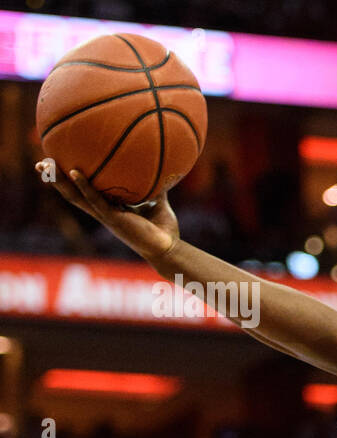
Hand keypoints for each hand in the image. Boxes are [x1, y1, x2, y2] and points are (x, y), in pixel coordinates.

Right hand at [35, 159, 179, 264]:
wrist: (169, 248)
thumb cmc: (163, 228)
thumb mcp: (157, 201)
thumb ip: (155, 186)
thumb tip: (162, 166)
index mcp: (108, 208)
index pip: (82, 193)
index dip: (68, 181)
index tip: (56, 165)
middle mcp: (102, 212)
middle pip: (71, 194)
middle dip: (54, 180)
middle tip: (39, 163)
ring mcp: (105, 216)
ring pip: (75, 197)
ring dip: (59, 181)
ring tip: (45, 165)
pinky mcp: (113, 219)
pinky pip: (94, 200)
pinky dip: (83, 186)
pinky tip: (73, 172)